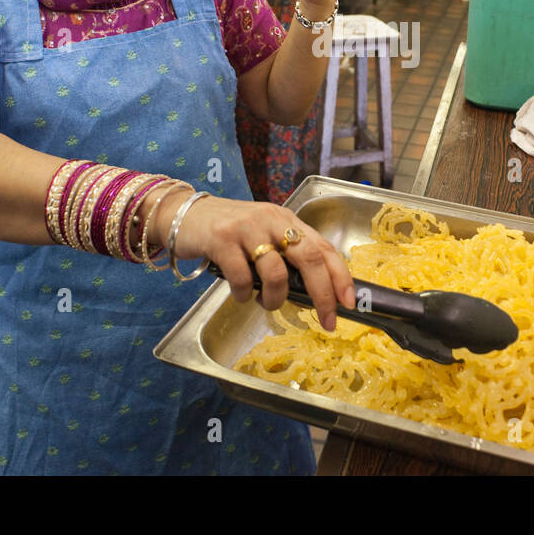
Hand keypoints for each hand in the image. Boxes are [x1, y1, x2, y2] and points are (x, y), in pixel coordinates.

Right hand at [166, 192, 354, 329]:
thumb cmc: (228, 230)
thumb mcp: (263, 234)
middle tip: (326, 320)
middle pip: (309, 258)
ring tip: (267, 303)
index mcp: (287, 220)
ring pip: (276, 272)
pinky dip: (244, 294)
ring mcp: (246, 228)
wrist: (184, 214)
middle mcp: (271, 220)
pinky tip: (240, 294)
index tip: (349, 302)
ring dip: (276, 298)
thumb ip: (285, 254)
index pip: (324, 247)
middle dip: (322, 294)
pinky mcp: (221, 239)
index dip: (341, 276)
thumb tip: (314, 291)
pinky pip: (242, 277)